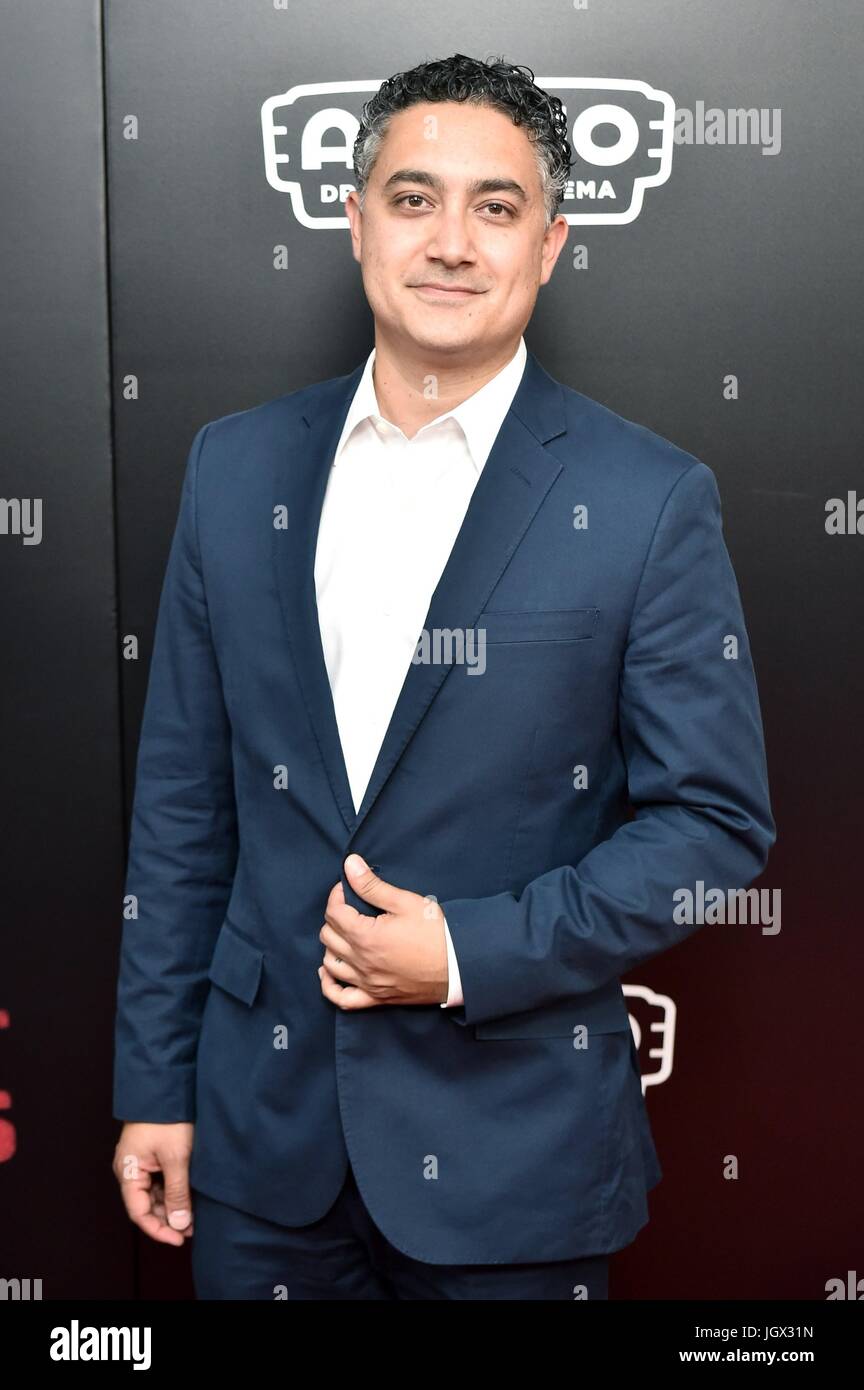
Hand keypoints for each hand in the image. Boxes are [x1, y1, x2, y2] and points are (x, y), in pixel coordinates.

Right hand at [112, 1122, 194, 1245]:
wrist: (167, 1086)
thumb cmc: (167, 1119)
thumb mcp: (176, 1158)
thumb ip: (177, 1193)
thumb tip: (179, 1224)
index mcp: (127, 1172)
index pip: (139, 1213)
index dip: (159, 1230)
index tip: (180, 1239)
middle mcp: (129, 1170)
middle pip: (146, 1205)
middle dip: (168, 1219)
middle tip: (192, 1229)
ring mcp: (139, 1162)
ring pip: (154, 1194)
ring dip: (171, 1205)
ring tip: (194, 1215)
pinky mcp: (150, 1155)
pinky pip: (159, 1181)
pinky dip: (172, 1191)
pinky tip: (189, 1196)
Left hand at [318, 854, 447, 1008]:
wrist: (460, 966)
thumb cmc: (436, 933)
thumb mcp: (405, 902)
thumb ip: (372, 885)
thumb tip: (349, 864)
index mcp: (365, 936)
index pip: (334, 913)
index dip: (337, 895)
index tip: (347, 888)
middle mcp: (361, 962)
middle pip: (328, 936)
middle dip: (335, 917)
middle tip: (351, 908)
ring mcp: (367, 983)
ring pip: (330, 964)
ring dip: (332, 946)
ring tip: (346, 934)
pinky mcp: (376, 998)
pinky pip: (341, 998)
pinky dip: (329, 986)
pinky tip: (328, 973)